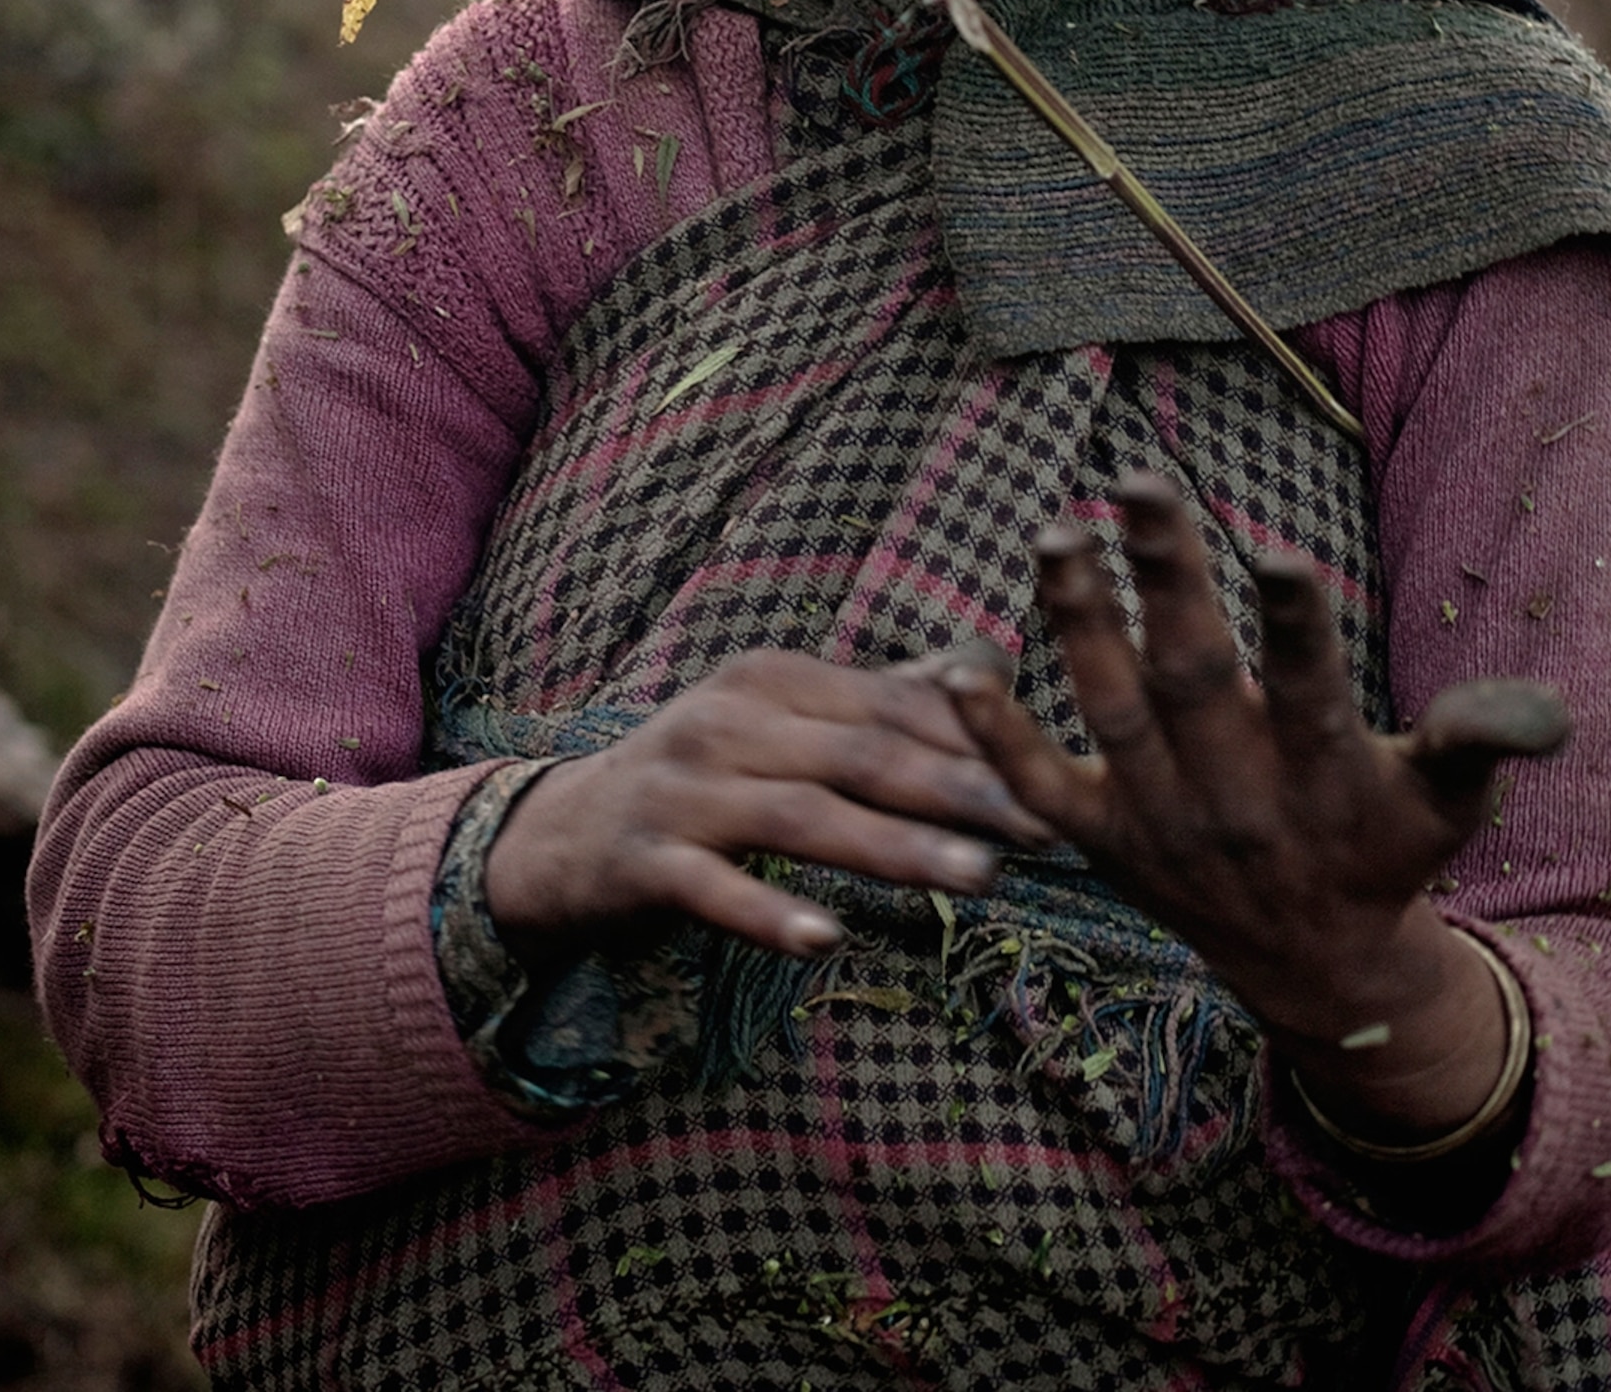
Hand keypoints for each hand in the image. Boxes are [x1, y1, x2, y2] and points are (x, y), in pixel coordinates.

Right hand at [484, 645, 1051, 971]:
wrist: (557, 834)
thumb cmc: (699, 778)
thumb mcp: (778, 723)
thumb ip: (874, 703)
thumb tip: (985, 670)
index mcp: (773, 679)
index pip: (891, 703)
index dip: (974, 740)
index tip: (1054, 776)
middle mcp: (728, 719)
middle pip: (862, 754)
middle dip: (959, 790)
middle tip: (1042, 831)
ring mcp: (683, 788)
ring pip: (805, 816)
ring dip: (897, 849)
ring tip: (978, 880)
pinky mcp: (645, 858)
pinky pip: (714, 888)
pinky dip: (769, 911)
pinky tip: (826, 940)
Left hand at [940, 472, 1569, 1141]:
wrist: (1317, 972)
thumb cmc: (1387, 849)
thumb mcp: (1449, 802)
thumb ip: (1479, 741)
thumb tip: (1545, 713)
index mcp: (1324, 778)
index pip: (1311, 692)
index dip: (1296, 627)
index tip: (1279, 552)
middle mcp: (1233, 797)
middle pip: (1191, 676)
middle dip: (1168, 577)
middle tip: (1141, 480)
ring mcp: (1159, 819)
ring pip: (1107, 711)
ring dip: (1075, 622)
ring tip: (1055, 531)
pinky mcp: (1102, 839)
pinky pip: (1035, 787)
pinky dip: (990, 733)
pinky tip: (954, 662)